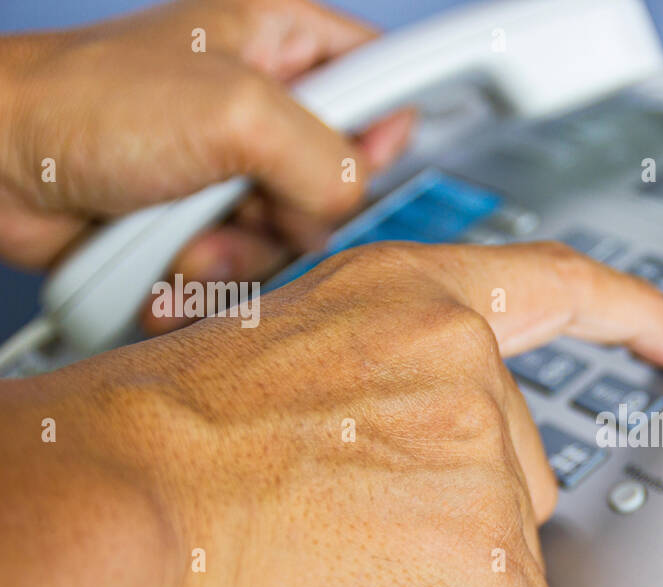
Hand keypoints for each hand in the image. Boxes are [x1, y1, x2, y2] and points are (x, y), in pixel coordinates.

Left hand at [0, 0, 411, 332]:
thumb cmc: (84, 104)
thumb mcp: (235, 112)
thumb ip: (327, 157)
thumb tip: (352, 202)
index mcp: (279, 40)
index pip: (384, 77)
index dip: (387, 127)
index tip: (365, 163)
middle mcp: (261, 107)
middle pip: (342, 180)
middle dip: (294, 211)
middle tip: (247, 197)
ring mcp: (232, 170)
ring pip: (294, 238)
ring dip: (242, 253)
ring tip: (187, 233)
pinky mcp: (202, 224)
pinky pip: (245, 270)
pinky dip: (208, 281)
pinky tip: (169, 261)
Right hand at [0, 242, 662, 586]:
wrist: (101, 513)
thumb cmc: (142, 448)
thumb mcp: (274, 365)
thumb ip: (371, 399)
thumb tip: (399, 490)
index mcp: (406, 300)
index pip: (553, 290)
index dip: (628, 316)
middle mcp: (461, 368)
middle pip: (518, 477)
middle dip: (456, 529)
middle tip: (350, 547)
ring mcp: (481, 461)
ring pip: (509, 564)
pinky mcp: (487, 560)